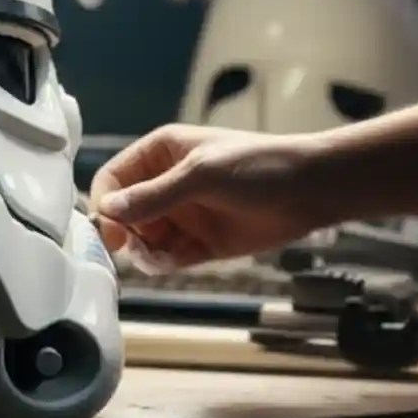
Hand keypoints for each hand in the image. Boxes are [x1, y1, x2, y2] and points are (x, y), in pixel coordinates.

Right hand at [89, 124, 326, 272]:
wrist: (312, 191)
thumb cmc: (258, 167)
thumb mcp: (201, 174)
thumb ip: (154, 195)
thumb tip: (106, 210)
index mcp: (159, 154)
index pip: (113, 179)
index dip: (105, 203)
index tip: (109, 227)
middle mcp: (164, 184)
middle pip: (122, 213)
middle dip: (122, 232)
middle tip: (128, 247)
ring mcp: (181, 215)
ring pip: (141, 239)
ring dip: (142, 251)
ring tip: (158, 257)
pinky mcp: (198, 244)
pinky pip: (165, 257)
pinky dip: (162, 263)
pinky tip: (172, 261)